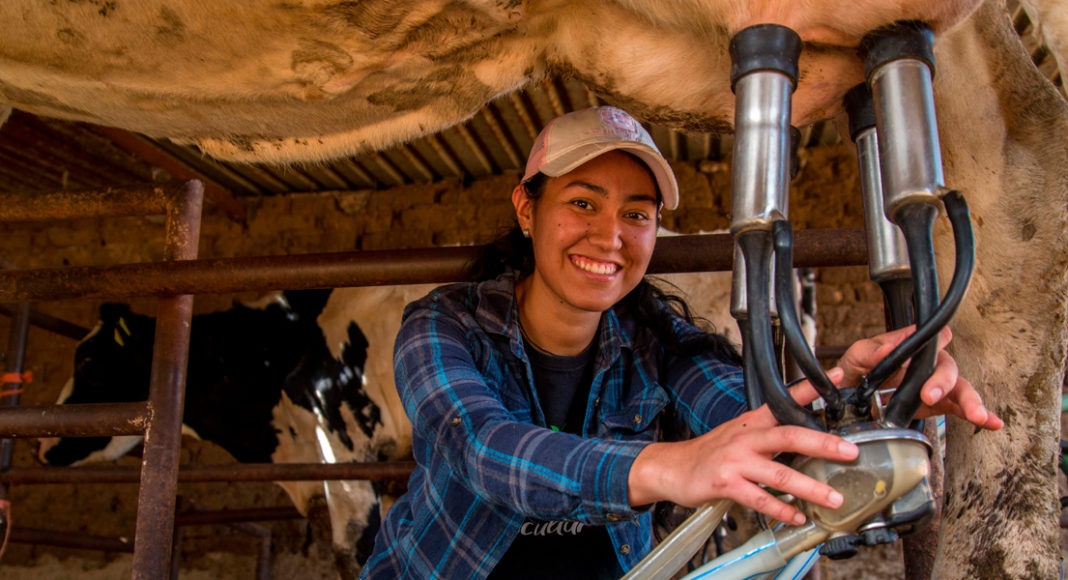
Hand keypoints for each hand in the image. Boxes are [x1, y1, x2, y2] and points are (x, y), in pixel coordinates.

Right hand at [628, 376, 857, 524]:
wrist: (672, 467)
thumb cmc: (710, 453)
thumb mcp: (739, 433)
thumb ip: (770, 435)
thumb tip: (808, 441)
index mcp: (752, 422)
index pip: (784, 400)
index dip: (810, 388)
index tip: (837, 377)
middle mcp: (746, 438)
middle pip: (789, 435)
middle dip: (823, 443)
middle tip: (850, 451)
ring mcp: (735, 461)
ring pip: (779, 473)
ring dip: (810, 487)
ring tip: (833, 498)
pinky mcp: (725, 483)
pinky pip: (759, 498)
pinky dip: (781, 510)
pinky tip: (797, 517)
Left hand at [833, 326, 1002, 429]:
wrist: (855, 393)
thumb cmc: (861, 368)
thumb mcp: (858, 356)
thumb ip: (871, 352)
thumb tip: (887, 349)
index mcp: (912, 347)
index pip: (933, 338)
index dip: (938, 340)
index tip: (941, 343)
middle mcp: (929, 363)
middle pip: (947, 367)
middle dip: (943, 381)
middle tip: (930, 395)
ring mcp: (936, 385)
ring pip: (960, 389)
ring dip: (970, 401)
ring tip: (977, 415)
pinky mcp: (939, 404)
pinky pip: (961, 409)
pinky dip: (979, 416)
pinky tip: (992, 423)